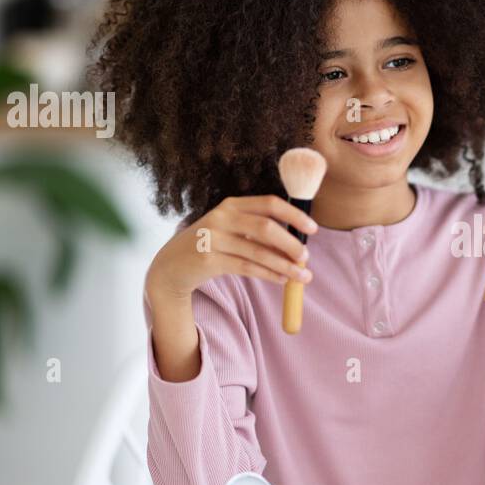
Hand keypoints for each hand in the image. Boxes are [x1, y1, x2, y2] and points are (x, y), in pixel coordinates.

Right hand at [145, 194, 316, 303]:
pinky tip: (282, 280)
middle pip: (265, 227)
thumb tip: (298, 244)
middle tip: (306, 257)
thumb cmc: (210, 246)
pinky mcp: (208, 261)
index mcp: (231, 205)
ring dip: (285, 265)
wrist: (171, 267)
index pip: (269, 204)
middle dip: (290, 243)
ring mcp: (212, 239)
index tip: (313, 229)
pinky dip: (268, 274)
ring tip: (303, 276)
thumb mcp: (231, 231)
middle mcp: (220, 218)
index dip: (294, 215)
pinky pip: (246, 268)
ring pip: (258, 252)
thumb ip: (258, 232)